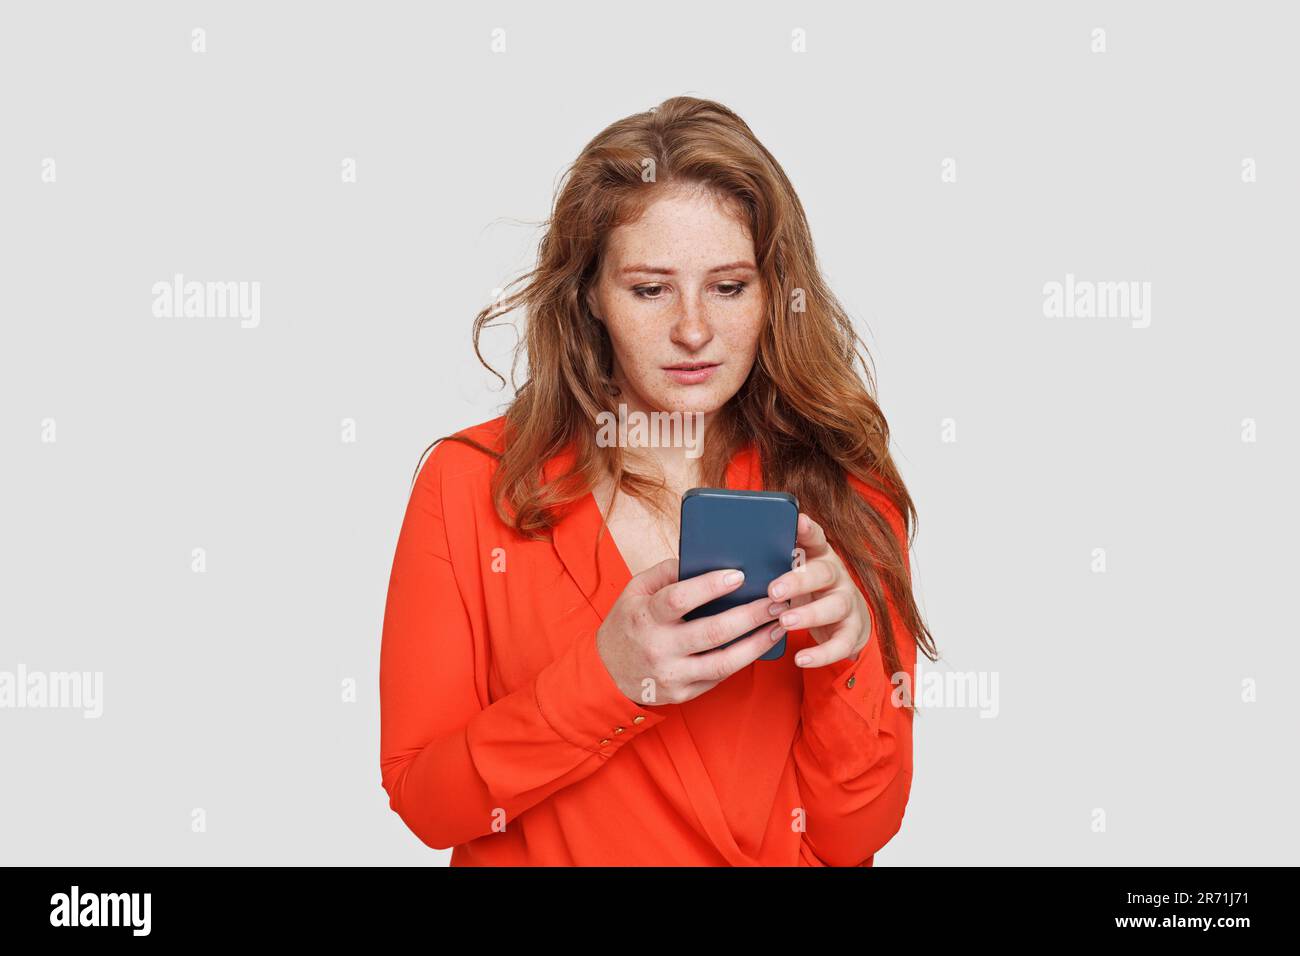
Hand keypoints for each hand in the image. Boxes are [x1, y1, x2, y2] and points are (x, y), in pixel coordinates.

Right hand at [596, 558, 790, 705]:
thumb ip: (666, 572)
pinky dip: (742, 660)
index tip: (739, 575)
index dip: (710, 586)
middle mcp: (658, 647)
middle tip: (777, 599)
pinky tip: (759, 644)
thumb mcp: (635, 590)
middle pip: (713, 632)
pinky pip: (719, 678)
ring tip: (778, 624)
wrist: (605, 674)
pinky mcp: (682, 694)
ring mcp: (671, 674)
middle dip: (750, 614)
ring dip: (757, 642)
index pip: (680, 599)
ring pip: (724, 662)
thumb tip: (705, 559)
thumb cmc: (628, 623)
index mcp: (645, 615)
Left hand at [766, 513, 870, 667]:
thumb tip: (722, 560)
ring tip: (785, 621)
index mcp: (819, 557)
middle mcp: (836, 576)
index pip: (816, 538)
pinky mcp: (852, 631)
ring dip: (809, 614)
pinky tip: (801, 658)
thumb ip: (771, 565)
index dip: (808, 530)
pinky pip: (840, 643)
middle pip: (823, 572)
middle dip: (798, 581)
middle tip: (774, 590)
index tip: (797, 521)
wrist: (847, 623)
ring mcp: (847, 603)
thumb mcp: (794, 573)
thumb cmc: (807, 593)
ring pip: (834, 606)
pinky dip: (821, 653)